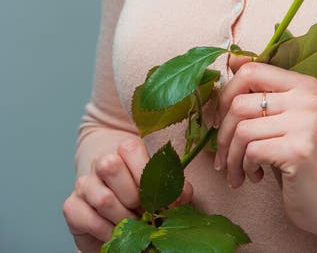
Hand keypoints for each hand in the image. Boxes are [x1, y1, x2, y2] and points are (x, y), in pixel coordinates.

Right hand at [62, 136, 192, 251]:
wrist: (113, 210)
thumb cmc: (141, 194)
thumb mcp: (161, 188)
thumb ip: (175, 189)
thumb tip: (179, 197)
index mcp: (125, 149)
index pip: (131, 148)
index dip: (146, 174)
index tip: (159, 196)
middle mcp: (101, 162)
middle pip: (111, 167)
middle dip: (134, 197)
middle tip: (145, 212)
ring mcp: (84, 183)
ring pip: (102, 198)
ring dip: (123, 218)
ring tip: (134, 226)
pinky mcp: (71, 206)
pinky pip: (87, 219)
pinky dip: (106, 231)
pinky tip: (116, 234)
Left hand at [215, 55, 316, 241]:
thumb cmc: (295, 157)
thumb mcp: (279, 118)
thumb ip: (260, 91)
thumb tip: (231, 58)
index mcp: (303, 84)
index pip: (251, 70)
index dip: (226, 94)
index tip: (222, 119)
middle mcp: (307, 98)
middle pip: (240, 102)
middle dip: (222, 133)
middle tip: (223, 153)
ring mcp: (305, 123)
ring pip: (241, 130)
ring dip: (230, 156)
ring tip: (236, 170)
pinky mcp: (298, 150)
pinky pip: (251, 151)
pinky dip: (243, 167)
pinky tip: (252, 176)